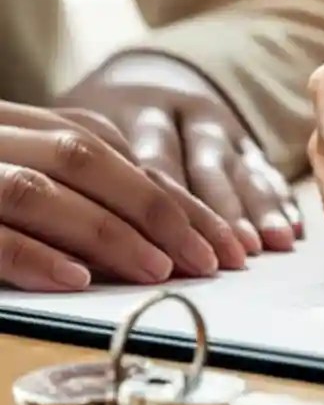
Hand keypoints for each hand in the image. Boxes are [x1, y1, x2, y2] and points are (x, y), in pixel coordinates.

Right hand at [0, 102, 230, 290]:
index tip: (222, 240)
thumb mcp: (26, 176)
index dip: (170, 192)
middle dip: (156, 211)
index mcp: (19, 125)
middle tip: (207, 260)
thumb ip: (79, 190)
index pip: (108, 148)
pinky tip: (79, 280)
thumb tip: (162, 235)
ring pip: (40, 192)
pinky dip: (37, 257)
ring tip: (159, 271)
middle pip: (85, 159)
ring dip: (109, 234)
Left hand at [57, 54, 301, 261]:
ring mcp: (220, 125)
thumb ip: (93, 174)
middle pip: (206, 166)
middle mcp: (185, 113)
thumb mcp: (85, 130)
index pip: (155, 162)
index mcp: (138, 109)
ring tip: (273, 244)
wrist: (153, 70)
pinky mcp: (244, 138)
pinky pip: (265, 169)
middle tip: (236, 252)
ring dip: (258, 208)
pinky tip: (292, 229)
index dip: (168, 208)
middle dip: (223, 212)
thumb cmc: (104, 118)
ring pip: (240, 168)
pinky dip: (279, 199)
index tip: (178, 247)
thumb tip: (90, 240)